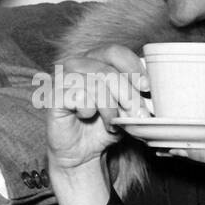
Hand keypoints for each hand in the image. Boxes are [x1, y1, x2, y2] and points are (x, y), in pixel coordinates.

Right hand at [46, 45, 151, 174]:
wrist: (80, 153)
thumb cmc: (102, 127)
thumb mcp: (126, 108)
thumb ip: (136, 93)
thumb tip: (151, 87)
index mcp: (93, 60)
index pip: (115, 52)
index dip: (133, 67)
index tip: (146, 88)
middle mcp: (75, 64)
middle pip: (108, 71)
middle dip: (128, 96)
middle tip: (136, 116)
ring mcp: (62, 78)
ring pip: (96, 85)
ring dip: (110, 108)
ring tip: (112, 124)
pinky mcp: (54, 96)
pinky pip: (80, 97)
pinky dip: (89, 110)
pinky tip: (88, 117)